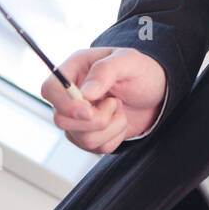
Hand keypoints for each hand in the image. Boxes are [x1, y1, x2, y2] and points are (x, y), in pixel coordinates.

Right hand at [42, 47, 166, 154]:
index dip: (64, 104)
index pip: (49, 89)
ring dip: (109, 127)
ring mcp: (78, 118)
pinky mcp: (90, 135)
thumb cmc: (142, 72)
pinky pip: (95, 148)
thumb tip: (84, 93)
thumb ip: (105, 71)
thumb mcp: (129, 61)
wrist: (159, 94)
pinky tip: (120, 120)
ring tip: (120, 108)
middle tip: (115, 104)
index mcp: (74, 70)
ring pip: (80, 138)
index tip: (89, 110)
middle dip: (94, 119)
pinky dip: (114, 137)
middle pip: (61, 120)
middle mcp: (71, 96)